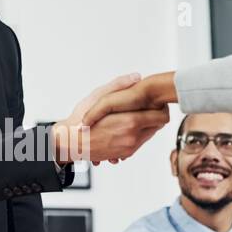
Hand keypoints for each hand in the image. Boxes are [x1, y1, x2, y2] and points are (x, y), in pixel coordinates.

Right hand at [51, 74, 169, 164]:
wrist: (70, 142)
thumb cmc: (81, 120)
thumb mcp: (97, 97)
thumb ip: (118, 85)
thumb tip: (136, 77)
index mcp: (130, 121)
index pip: (161, 116)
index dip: (161, 107)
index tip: (156, 101)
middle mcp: (132, 137)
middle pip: (158, 125)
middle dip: (154, 115)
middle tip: (147, 106)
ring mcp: (129, 148)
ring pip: (149, 134)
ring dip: (146, 125)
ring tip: (134, 115)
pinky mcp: (124, 154)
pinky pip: (139, 143)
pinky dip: (136, 134)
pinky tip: (126, 127)